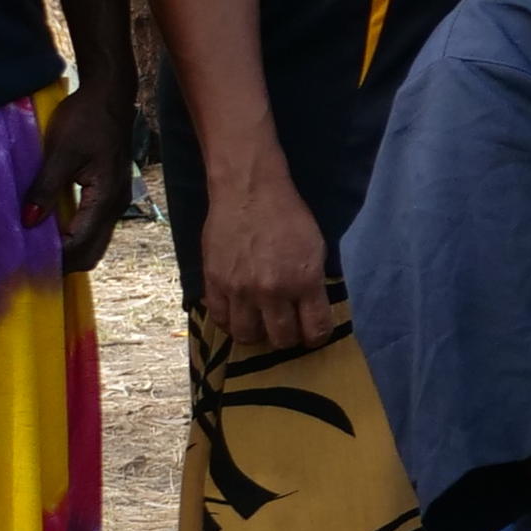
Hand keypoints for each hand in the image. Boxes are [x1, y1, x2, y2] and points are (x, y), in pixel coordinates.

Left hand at [30, 76, 134, 276]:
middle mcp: (117, 204)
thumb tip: (28, 222)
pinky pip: (94, 225)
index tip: (25, 263)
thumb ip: (45, 188)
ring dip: (69, 248)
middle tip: (30, 260)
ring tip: (37, 246)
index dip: (55, 258)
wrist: (110, 94)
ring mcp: (116, 199)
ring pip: (94, 240)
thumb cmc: (86, 118)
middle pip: (92, 251)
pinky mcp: (110, 192)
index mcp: (106, 197)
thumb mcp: (60, 151)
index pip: (80, 244)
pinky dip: (74, 233)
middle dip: (65, 261)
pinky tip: (52, 227)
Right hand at [196, 149, 341, 359]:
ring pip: (248, 336)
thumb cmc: (287, 215)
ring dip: (257, 333)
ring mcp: (239, 289)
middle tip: (286, 328)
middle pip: (281, 339)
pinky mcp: (214, 283)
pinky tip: (238, 314)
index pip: (315, 330)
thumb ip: (312, 284)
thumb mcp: (315, 249)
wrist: (249, 191)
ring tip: (260, 323)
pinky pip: (220, 319)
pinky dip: (230, 322)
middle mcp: (271, 291)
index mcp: (304, 281)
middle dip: (287, 338)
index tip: (312, 334)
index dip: (316, 337)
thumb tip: (311, 312)